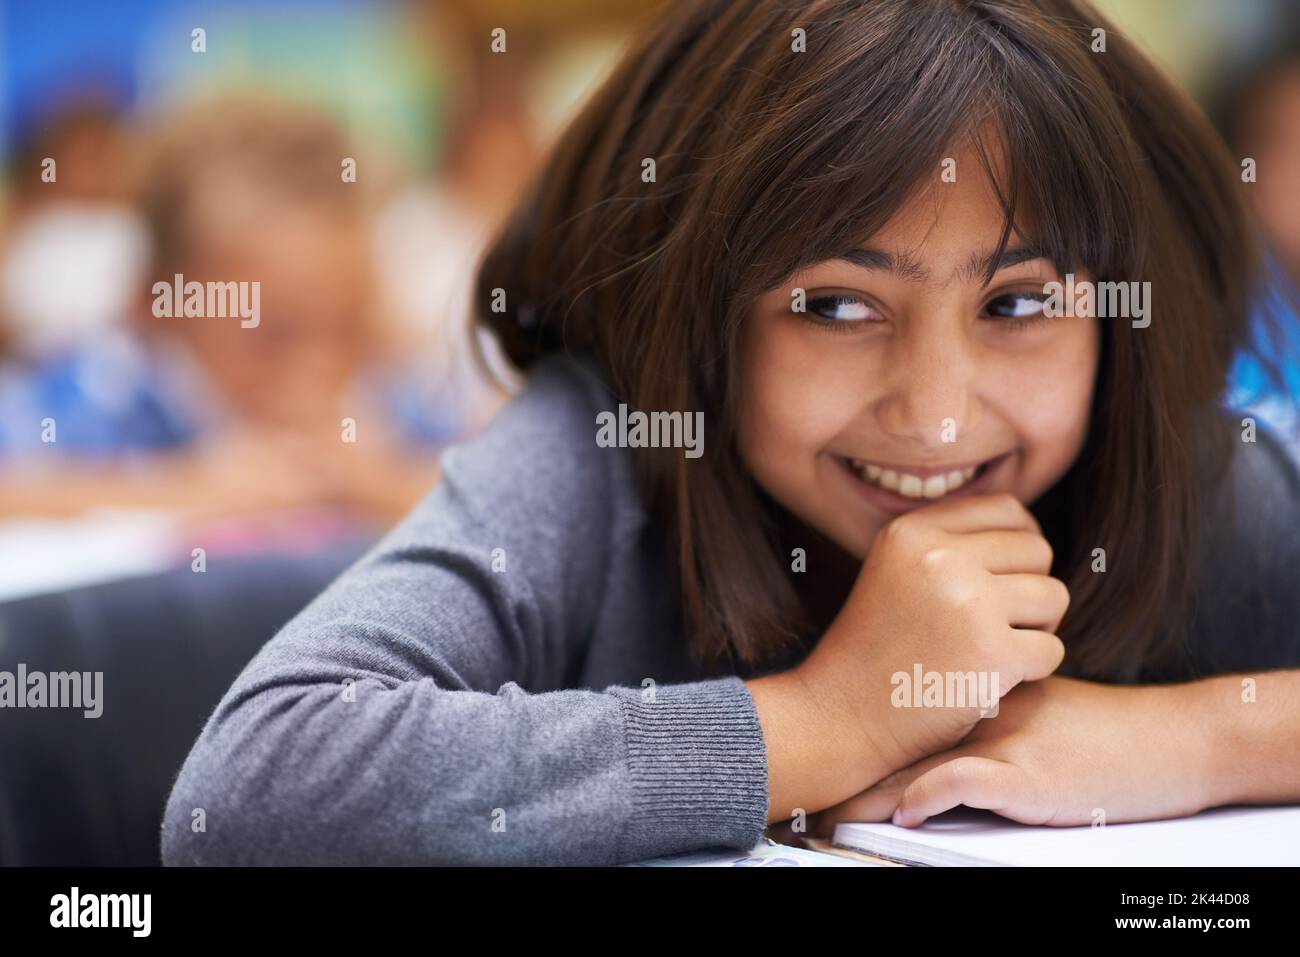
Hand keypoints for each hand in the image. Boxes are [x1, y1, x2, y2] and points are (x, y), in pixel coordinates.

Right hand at [795, 493, 1068, 786]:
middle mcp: (939, 558)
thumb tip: (1028, 531)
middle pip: (1037, 549)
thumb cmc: (875, 650)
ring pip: (1054, 596)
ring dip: (1038, 628)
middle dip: (1030, 588)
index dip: (1021, 544)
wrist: (841, 717)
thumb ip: (948, 544)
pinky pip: (1052, 650)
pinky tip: (994, 680)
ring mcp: (967, 604)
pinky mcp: (991, 654)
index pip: (1008, 509)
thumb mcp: (894, 572)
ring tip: (997, 649)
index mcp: (913, 532)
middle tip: (1001, 624)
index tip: (1007, 580)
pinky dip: (1033, 670)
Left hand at [812, 676, 1216, 833]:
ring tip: (830, 817)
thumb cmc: (1107, 730)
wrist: (1172, 740)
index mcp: (981, 683)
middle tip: (808, 791)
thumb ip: (988, 705)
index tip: (823, 750)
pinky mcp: (1026, 774)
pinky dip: (926, 801)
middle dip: (853, 765)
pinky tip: (903, 817)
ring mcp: (1001, 738)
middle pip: (900, 732)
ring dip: (873, 794)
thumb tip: (939, 722)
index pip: (908, 702)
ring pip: (918, 760)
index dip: (863, 728)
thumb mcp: (1037, 706)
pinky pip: (961, 783)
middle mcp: (983, 704)